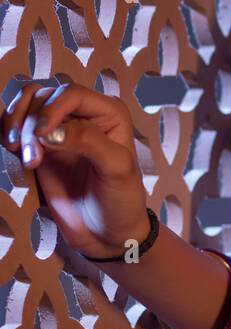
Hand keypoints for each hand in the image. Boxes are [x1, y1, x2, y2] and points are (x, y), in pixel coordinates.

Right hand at [1, 81, 149, 259]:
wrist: (107, 234)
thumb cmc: (121, 201)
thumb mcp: (117, 169)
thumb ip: (89, 142)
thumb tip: (51, 131)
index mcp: (108, 112)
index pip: (71, 94)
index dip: (51, 110)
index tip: (40, 138)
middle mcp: (83, 115)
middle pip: (43, 98)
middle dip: (30, 124)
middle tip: (32, 160)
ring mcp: (60, 130)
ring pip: (27, 106)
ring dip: (15, 123)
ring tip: (16, 152)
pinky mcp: (41, 147)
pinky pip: (17, 125)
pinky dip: (7, 130)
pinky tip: (12, 150)